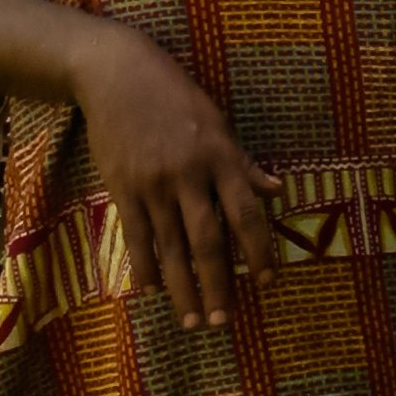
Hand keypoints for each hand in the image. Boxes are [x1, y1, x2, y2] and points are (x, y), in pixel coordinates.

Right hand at [71, 24, 280, 329]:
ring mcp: (153, 183)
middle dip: (218, 284)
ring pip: (172, 247)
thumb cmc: (174, 96)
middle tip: (224, 321)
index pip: (246, 213)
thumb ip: (244, 163)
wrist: (117, 74)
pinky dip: (145, 266)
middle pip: (208, 240)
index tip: (265, 281)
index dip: (257, 250)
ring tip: (192, 322)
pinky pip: (136, 236)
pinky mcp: (123, 187)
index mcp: (221, 157)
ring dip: (183, 288)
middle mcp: (190, 174)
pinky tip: (153, 291)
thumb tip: (278, 191)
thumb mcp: (217, 122)